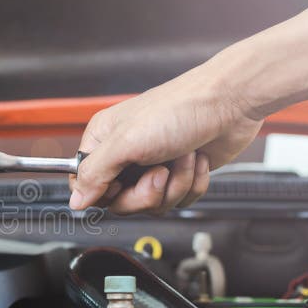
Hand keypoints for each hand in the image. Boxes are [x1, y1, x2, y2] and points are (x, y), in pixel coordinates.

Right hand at [69, 65, 263, 213]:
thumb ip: (95, 173)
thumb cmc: (180, 108)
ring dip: (174, 185)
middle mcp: (126, 154)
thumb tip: (76, 199)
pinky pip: (178, 199)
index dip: (103, 193)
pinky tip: (195, 161)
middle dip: (146, 192)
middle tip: (158, 172)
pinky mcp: (179, 174)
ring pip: (152, 203)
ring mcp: (153, 165)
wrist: (231, 104)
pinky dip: (191, 184)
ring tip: (181, 158)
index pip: (87, 184)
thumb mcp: (126, 142)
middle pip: (121, 201)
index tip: (119, 186)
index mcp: (105, 141)